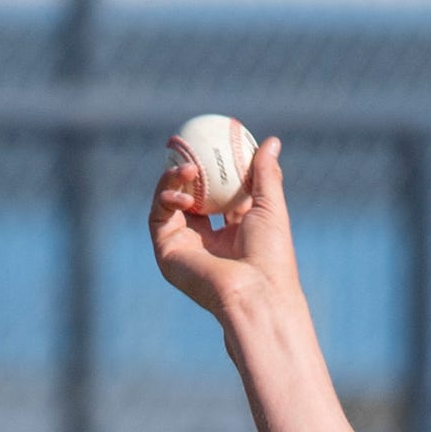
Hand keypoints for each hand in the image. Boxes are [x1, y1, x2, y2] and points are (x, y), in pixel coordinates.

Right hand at [150, 134, 297, 320]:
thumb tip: (271, 141)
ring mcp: (186, 246)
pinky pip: (159, 215)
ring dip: (175, 178)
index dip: (214, 168)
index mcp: (233, 234)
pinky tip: (184, 193)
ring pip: (171, 201)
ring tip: (190, 167)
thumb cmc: (270, 255)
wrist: (254, 291)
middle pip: (190, 195)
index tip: (213, 142)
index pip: (218, 195)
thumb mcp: (270, 206)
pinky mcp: (168, 251)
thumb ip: (266, 174)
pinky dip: (167, 196)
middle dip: (186, 168)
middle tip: (189, 142)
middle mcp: (208, 241)